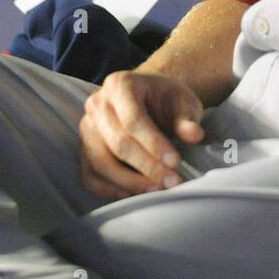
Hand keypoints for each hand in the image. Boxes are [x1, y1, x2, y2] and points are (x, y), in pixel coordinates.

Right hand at [78, 70, 205, 201]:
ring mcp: (87, 129)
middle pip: (117, 143)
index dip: (154, 144)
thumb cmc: (165, 100)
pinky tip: (136, 194)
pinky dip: (111, 190)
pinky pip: (91, 177)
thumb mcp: (182, 101)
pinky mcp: (84, 151)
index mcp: (119, 85)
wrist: (147, 100)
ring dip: (130, 182)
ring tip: (157, 190)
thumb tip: (194, 135)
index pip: (133, 119)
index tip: (175, 162)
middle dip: (146, 167)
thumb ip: (187, 118)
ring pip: (101, 163)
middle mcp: (97, 104)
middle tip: (172, 182)